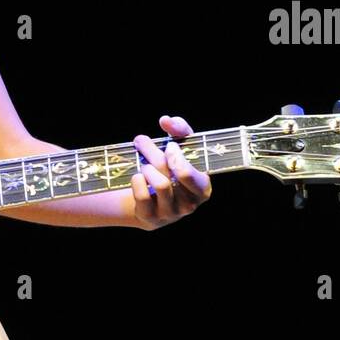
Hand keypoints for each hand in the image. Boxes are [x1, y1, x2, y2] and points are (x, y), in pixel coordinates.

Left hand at [130, 114, 211, 229]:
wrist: (148, 200)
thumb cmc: (170, 170)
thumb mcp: (180, 150)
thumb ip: (179, 131)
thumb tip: (166, 120)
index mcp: (202, 188)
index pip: (192, 175)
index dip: (177, 157)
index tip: (169, 145)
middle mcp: (190, 204)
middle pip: (173, 174)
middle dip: (154, 153)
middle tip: (142, 141)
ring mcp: (171, 214)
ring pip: (160, 185)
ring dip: (147, 167)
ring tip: (142, 163)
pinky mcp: (151, 218)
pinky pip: (143, 196)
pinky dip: (137, 182)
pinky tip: (137, 176)